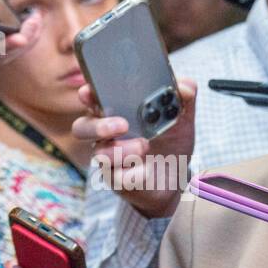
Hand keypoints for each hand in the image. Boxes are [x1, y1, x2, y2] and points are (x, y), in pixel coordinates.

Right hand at [72, 79, 196, 218]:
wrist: (178, 176)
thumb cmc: (171, 141)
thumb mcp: (182, 118)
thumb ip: (184, 98)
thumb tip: (185, 88)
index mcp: (115, 112)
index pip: (92, 100)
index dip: (86, 95)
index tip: (88, 92)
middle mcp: (106, 135)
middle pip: (82, 128)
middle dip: (98, 125)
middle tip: (123, 125)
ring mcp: (109, 158)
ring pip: (99, 153)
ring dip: (121, 150)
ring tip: (144, 146)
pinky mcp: (117, 180)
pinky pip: (116, 177)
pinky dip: (133, 173)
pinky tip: (145, 171)